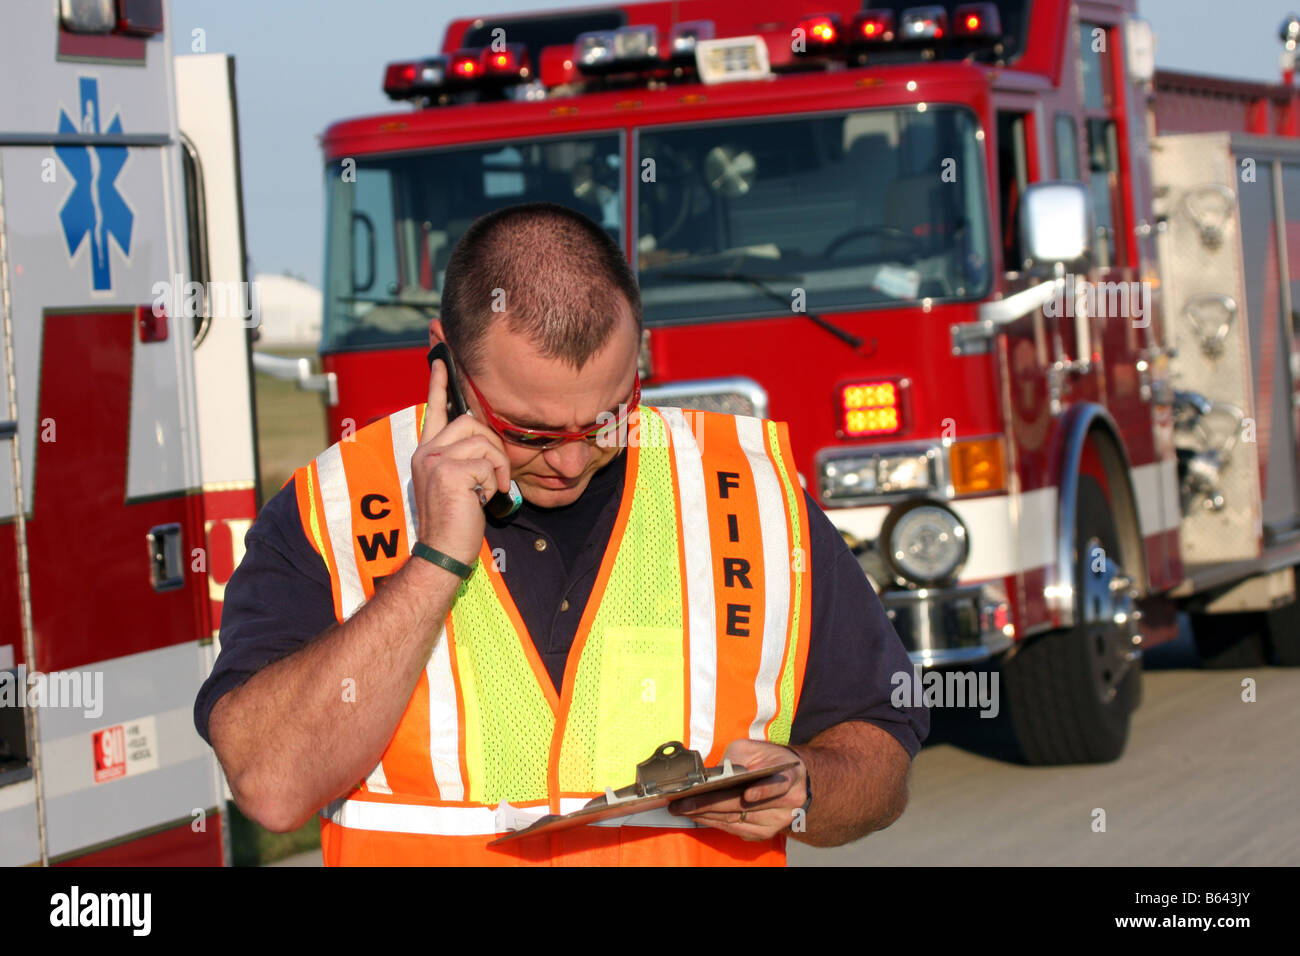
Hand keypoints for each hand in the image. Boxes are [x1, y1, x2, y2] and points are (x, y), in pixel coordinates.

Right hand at [411, 358, 512, 565]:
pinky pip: (487, 463)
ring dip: (498, 467)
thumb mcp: (458, 483)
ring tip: (491, 489)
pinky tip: (484, 500)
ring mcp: (434, 460)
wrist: (443, 552)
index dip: (437, 382)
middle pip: (471, 421)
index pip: (433, 409)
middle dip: (494, 447)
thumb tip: (484, 437)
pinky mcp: (448, 471)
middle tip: (496, 476)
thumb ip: (463, 458)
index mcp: (427, 452)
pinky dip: (495, 482)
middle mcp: (426, 451)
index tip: (440, 357)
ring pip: (483, 441)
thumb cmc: (456, 522)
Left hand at [667, 739, 807, 841]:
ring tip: (681, 809)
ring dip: (706, 816)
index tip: (749, 795)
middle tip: (683, 802)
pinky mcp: (764, 834)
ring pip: (736, 821)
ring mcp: (776, 822)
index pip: (777, 786)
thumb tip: (712, 775)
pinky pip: (735, 830)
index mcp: (788, 777)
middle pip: (745, 807)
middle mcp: (786, 804)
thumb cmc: (768, 760)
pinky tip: (695, 815)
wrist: (792, 780)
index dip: (763, 791)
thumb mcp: (754, 750)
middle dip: (710, 804)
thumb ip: (736, 759)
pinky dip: (713, 822)